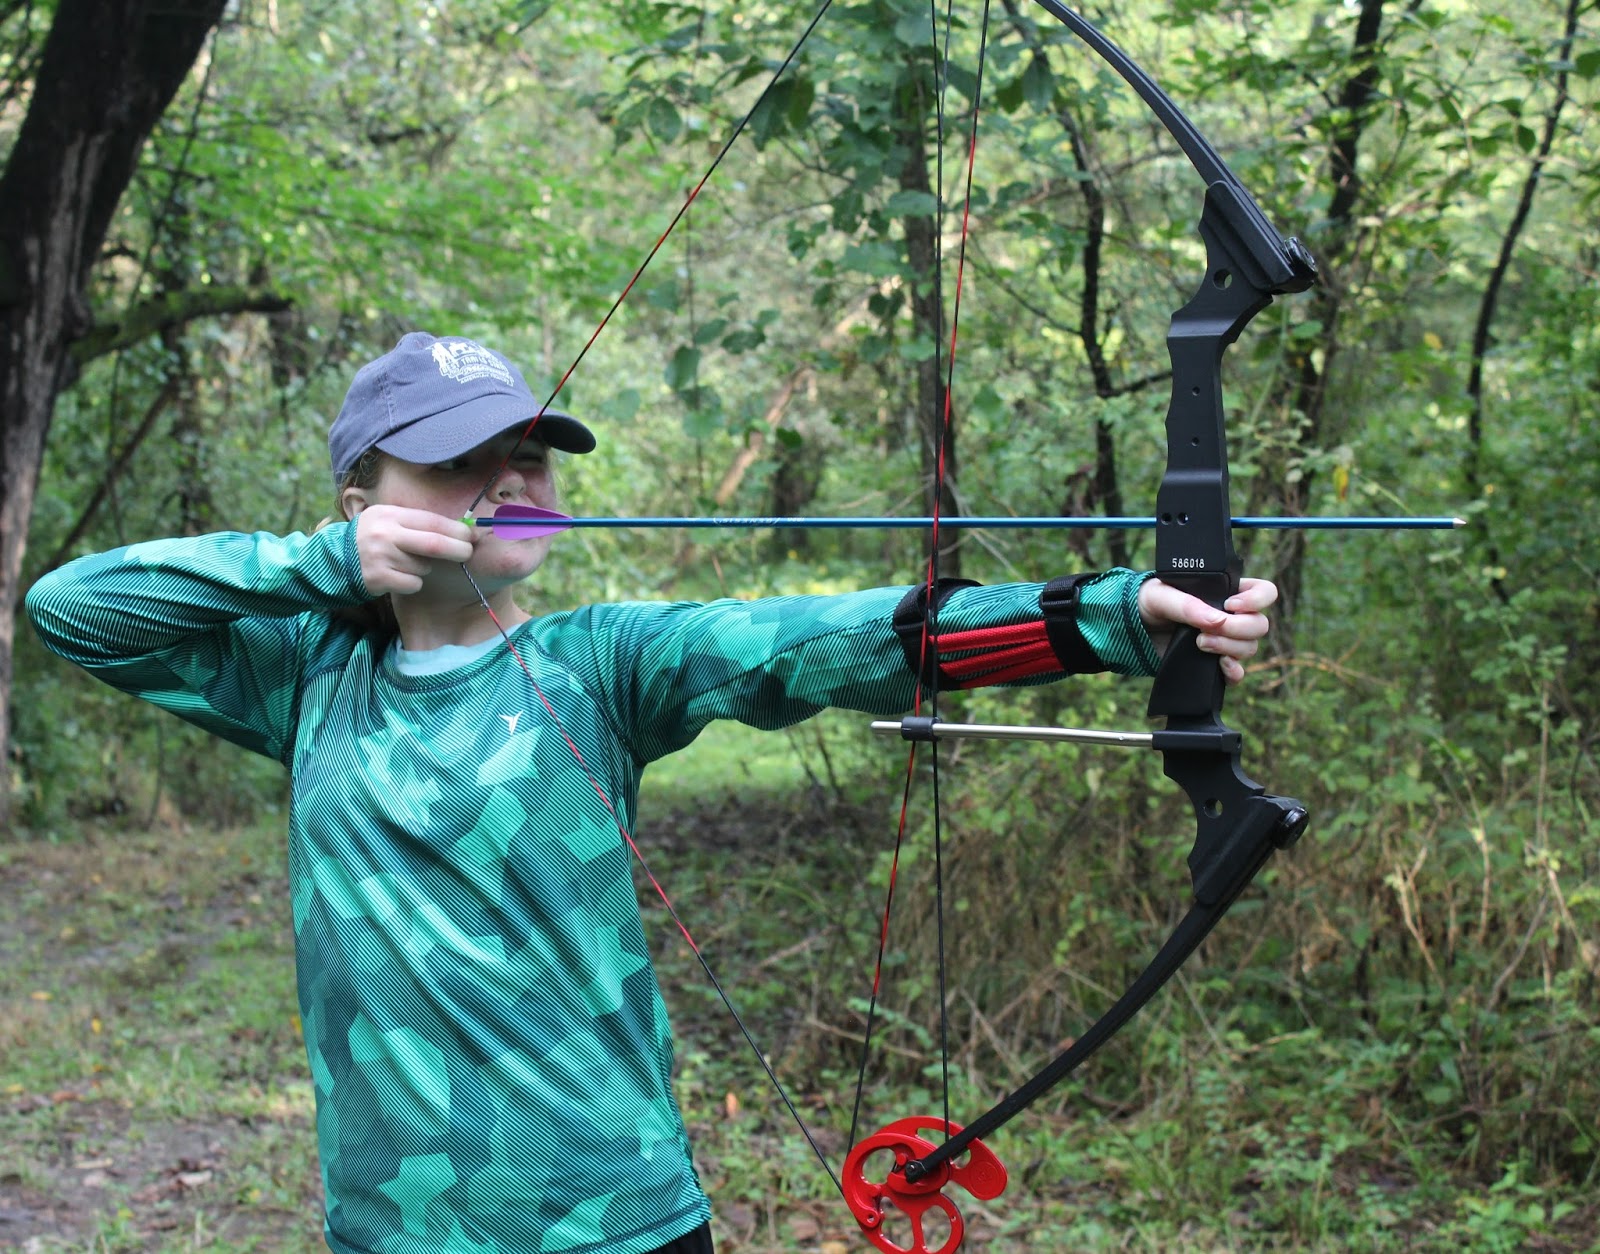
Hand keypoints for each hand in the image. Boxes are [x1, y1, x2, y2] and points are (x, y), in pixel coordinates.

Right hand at [351, 506, 475, 595]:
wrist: (335, 558)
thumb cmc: (373, 537)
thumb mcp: (388, 519)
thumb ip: (417, 523)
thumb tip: (461, 530)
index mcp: (391, 515)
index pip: (432, 521)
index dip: (456, 529)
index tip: (470, 535)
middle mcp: (385, 534)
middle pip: (434, 544)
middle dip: (457, 549)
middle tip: (467, 553)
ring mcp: (380, 557)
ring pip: (423, 566)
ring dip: (425, 567)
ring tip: (408, 562)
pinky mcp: (377, 578)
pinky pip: (412, 583)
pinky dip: (413, 582)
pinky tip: (399, 576)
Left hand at [1137, 576, 1277, 684]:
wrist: (1130, 631)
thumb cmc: (1148, 603)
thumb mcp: (1161, 596)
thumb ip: (1187, 605)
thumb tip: (1217, 621)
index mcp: (1226, 591)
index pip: (1264, 592)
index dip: (1257, 600)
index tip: (1230, 605)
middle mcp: (1231, 616)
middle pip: (1259, 625)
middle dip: (1237, 629)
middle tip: (1205, 631)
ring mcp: (1226, 641)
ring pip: (1250, 648)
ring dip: (1229, 648)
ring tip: (1199, 644)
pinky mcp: (1215, 664)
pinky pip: (1238, 673)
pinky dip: (1233, 672)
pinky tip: (1219, 665)